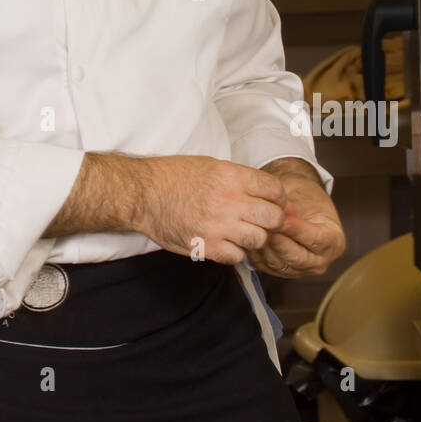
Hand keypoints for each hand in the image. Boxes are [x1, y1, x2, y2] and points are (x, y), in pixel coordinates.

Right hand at [135, 155, 289, 265]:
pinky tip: (225, 243)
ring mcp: (218, 225)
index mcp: (231, 176)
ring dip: (253, 238)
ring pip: (259, 240)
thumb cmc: (173, 176)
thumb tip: (268, 194)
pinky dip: (235, 252)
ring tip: (241, 232)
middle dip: (272, 221)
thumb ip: (239, 179)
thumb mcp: (210, 165)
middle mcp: (228, 200)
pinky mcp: (206, 246)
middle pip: (274, 218)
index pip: (275, 190)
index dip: (277, 198)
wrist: (142, 194)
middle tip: (261, 221)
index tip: (271, 203)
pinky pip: (237, 256)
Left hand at [247, 169, 344, 278]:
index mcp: (334, 242)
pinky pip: (267, 266)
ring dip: (265, 247)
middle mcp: (320, 261)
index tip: (281, 220)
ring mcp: (301, 270)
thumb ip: (294, 208)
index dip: (297, 231)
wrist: (297, 204)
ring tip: (254, 229)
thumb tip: (282, 213)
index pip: (315, 240)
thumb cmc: (304, 197)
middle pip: (297, 257)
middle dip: (278, 241)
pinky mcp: (282, 272)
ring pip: (279, 264)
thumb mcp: (304, 196)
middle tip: (263, 226)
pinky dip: (256, 254)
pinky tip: (249, 238)